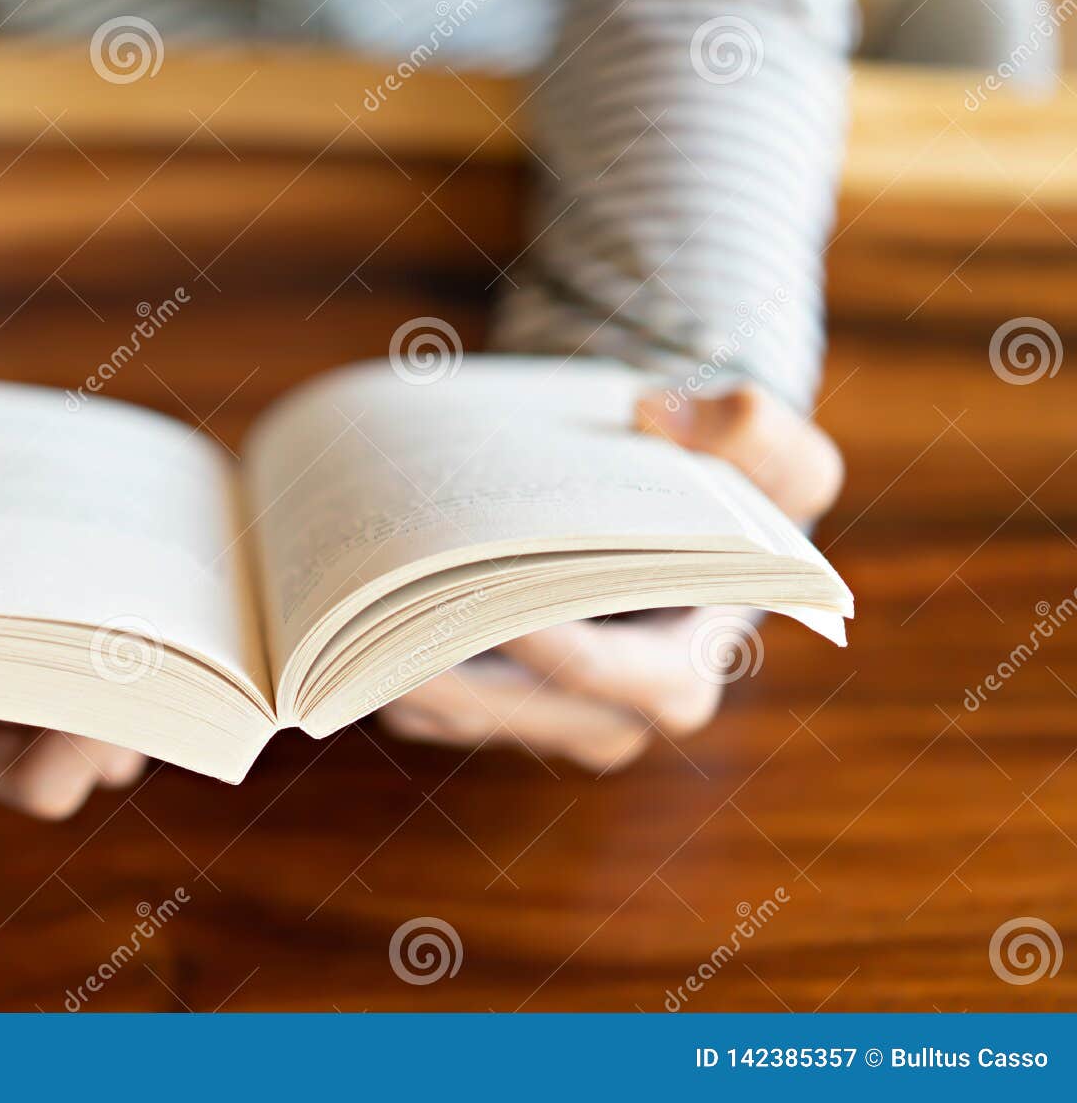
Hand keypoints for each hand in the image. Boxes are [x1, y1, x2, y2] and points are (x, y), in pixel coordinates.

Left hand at [379, 383, 843, 771]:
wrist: (677, 526)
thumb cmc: (734, 498)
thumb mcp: (782, 456)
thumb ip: (754, 428)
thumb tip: (657, 412)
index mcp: (679, 680)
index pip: (584, 670)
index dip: (517, 627)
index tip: (454, 567)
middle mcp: (609, 723)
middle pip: (492, 704)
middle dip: (428, 643)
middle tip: (374, 574)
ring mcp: (541, 724)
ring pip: (444, 711)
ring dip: (393, 651)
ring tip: (353, 573)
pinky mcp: (491, 712)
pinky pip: (421, 704)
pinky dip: (388, 654)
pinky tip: (362, 583)